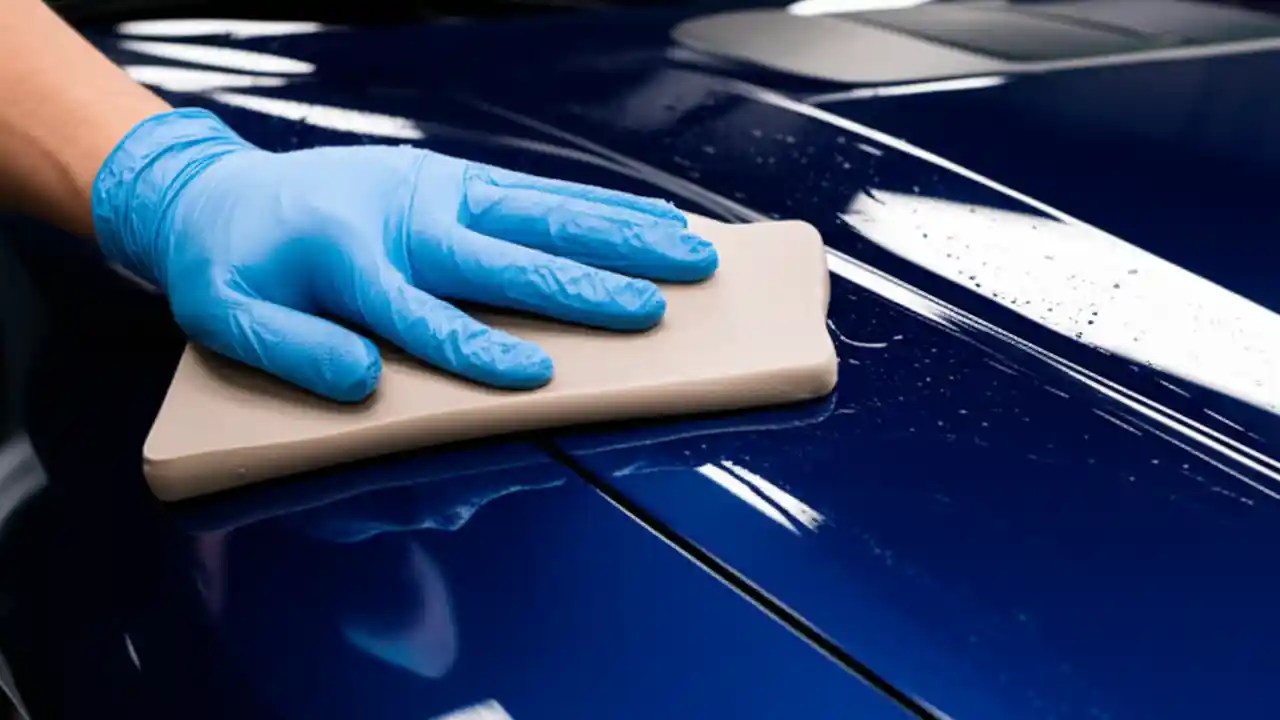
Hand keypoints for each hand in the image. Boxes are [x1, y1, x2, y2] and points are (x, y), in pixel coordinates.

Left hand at [91, 109, 716, 400]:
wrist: (218, 190)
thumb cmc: (234, 268)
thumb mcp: (228, 318)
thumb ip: (292, 351)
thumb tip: (365, 381)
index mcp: (344, 256)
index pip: (419, 313)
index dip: (475, 347)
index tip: (537, 376)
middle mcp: (405, 214)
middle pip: (506, 254)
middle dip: (587, 282)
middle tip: (661, 304)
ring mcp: (438, 187)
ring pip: (540, 211)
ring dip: (618, 233)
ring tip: (688, 250)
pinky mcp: (455, 176)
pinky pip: (534, 189)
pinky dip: (595, 201)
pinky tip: (648, 214)